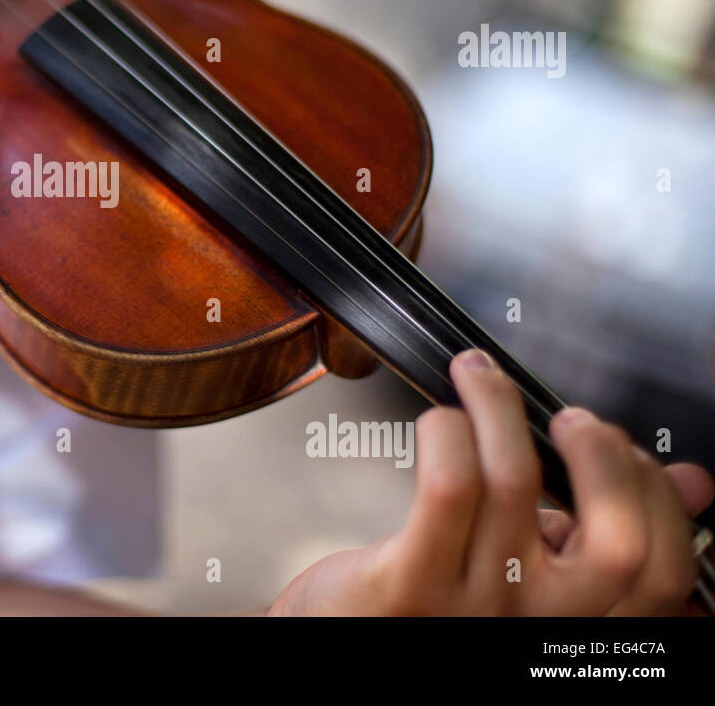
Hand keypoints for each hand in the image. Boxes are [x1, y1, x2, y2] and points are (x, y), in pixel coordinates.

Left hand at [270, 349, 713, 614]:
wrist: (341, 646)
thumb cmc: (433, 609)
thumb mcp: (530, 579)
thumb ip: (592, 534)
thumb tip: (683, 479)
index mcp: (571, 624)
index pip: (659, 571)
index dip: (659, 499)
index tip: (630, 452)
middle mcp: (535, 626)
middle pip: (618, 543)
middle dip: (605, 459)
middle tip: (568, 419)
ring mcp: (474, 607)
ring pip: (516, 487)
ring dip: (503, 409)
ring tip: (481, 376)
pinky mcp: (409, 583)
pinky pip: (448, 490)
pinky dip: (451, 433)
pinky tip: (442, 417)